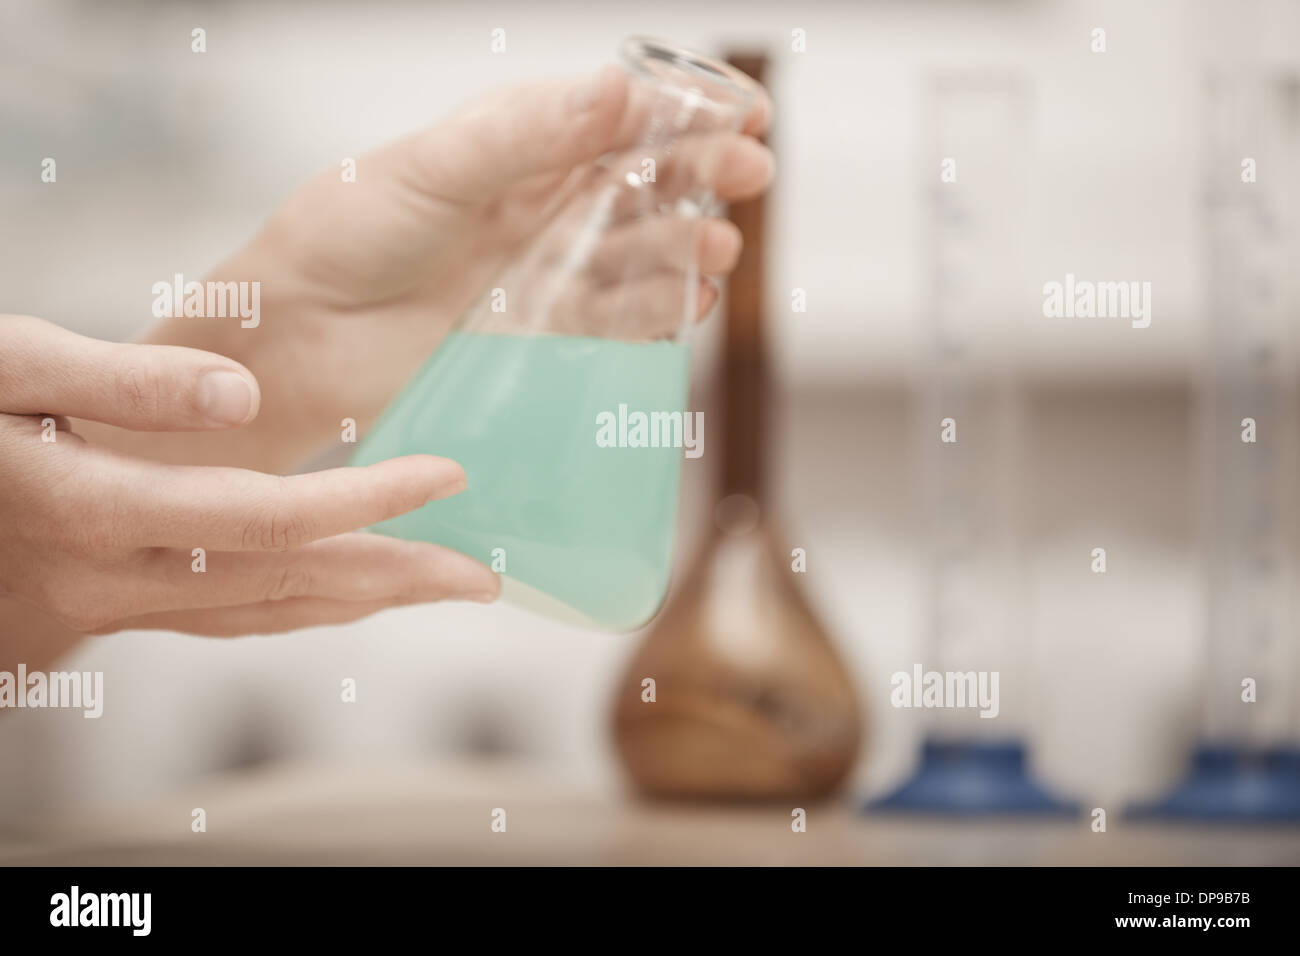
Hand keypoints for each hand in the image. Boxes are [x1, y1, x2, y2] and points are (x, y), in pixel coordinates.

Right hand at [0, 315, 498, 648]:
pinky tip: (344, 597)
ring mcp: (111, 608)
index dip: (369, 503)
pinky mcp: (107, 610)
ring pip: (264, 618)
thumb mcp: (1, 365)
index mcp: (96, 508)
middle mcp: (114, 577)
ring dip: (363, 604)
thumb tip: (242, 394)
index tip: (448, 475)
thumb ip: (121, 378)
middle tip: (487, 573)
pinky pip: (226, 623)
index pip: (271, 519)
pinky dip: (301, 611)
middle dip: (396, 580)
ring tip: (443, 589)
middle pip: (290, 587)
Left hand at [125, 67, 773, 471]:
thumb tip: (620, 88)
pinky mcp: (543, 339)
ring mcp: (543, 274)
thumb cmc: (343, 238)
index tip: (741, 109)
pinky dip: (660, 314)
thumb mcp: (433, 170)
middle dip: (701, 174)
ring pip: (641, 254)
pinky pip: (619, 322)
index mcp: (513, 146)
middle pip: (643, 183)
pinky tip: (690, 305)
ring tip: (718, 247)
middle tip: (751, 172)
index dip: (681, 111)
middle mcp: (537, 207)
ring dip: (688, 247)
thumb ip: (527, 136)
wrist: (298, 344)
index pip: (615, 117)